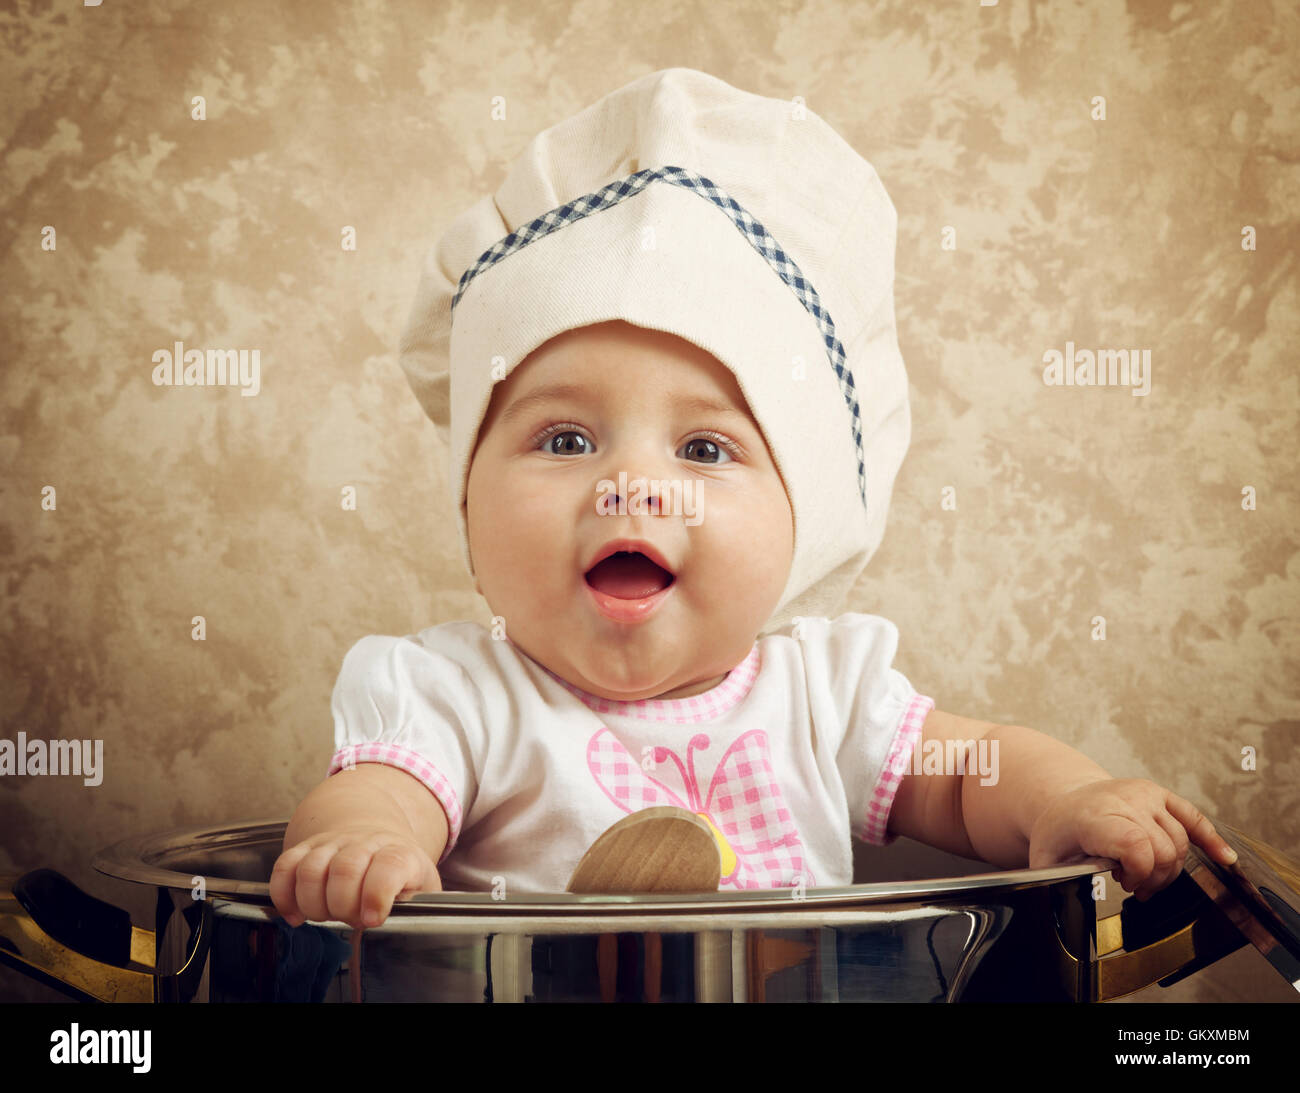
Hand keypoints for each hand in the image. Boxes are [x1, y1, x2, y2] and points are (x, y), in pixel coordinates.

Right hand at [270, 826, 441, 928]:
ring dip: (313, 904)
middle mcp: (364, 843)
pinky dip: (284, 895)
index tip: (372, 919)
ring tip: (325, 916)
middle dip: (342, 906)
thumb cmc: (398, 871)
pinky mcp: (306, 848)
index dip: (377, 894)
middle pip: (345, 869)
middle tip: (350, 919)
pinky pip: (284, 867)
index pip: (390, 865)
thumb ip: (420, 904)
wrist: (375, 835)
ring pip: (311, 869)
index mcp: (398, 852)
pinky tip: (296, 914)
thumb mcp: (421, 886)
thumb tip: (411, 923)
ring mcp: (332, 843)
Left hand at [1027, 778, 1237, 900]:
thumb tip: (1067, 907)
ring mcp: (1145, 795)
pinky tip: (1224, 858)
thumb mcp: (1046, 861)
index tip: (1123, 882)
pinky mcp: (1161, 795)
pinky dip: (1210, 840)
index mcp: (1095, 815)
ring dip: (1166, 869)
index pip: (1135, 844)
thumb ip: (1057, 884)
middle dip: (1151, 877)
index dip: (1138, 872)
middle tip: (1130, 883)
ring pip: (1179, 842)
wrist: (1064, 800)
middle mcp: (1124, 800)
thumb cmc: (1058, 833)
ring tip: (1142, 873)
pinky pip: (1194, 818)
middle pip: (1162, 849)